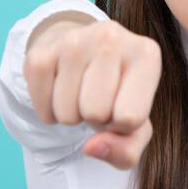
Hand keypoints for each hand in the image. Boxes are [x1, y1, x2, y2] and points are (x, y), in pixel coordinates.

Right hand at [23, 18, 160, 168]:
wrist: (84, 53)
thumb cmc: (117, 94)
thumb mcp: (136, 125)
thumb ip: (127, 150)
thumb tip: (91, 148)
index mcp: (146, 54)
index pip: (130, 118)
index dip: (121, 125)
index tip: (121, 106)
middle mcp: (111, 38)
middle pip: (95, 113)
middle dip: (95, 118)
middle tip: (98, 99)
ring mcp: (73, 40)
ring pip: (67, 113)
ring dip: (72, 116)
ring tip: (81, 94)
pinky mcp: (41, 52)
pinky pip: (42, 108)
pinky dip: (50, 112)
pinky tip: (61, 92)